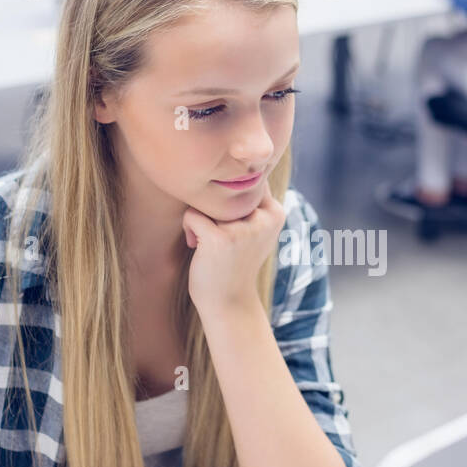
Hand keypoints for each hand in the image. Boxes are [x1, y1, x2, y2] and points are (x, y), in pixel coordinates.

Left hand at [182, 180, 285, 318]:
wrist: (229, 303)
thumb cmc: (235, 261)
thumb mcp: (254, 228)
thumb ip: (252, 201)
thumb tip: (239, 163)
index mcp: (276, 212)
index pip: (244, 183)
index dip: (230, 201)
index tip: (233, 227)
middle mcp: (263, 218)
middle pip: (223, 190)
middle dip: (215, 210)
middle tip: (220, 238)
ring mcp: (242, 229)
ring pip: (207, 201)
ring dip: (202, 220)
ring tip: (210, 244)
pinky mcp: (219, 238)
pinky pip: (192, 215)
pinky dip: (190, 230)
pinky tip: (198, 248)